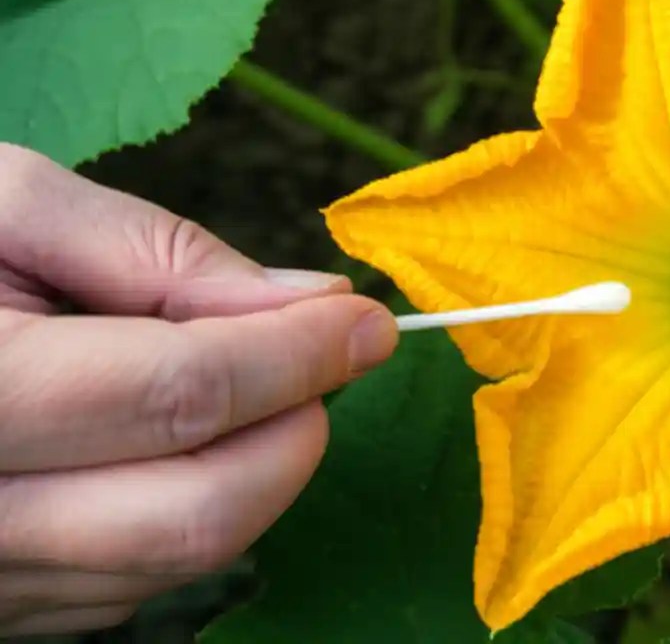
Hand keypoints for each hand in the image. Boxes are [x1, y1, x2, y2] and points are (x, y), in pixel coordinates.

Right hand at [0, 144, 397, 634]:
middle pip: (199, 510)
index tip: (367, 320)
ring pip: (179, 560)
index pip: (180, 394)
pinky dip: (198, 509)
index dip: (299, 355)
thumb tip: (308, 302)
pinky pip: (136, 583)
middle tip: (320, 353)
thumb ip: (157, 252)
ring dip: (257, 470)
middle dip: (295, 427)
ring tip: (244, 381)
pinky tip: (178, 438)